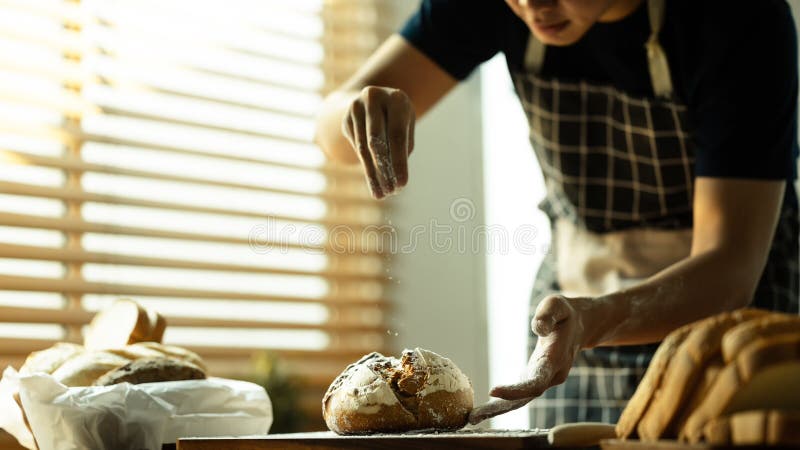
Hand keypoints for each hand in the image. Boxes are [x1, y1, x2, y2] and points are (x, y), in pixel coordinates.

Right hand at [341, 85, 414, 198]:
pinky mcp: (346, 119)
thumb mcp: (406, 126)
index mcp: (396, 99)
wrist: (375, 98)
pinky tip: (374, 183)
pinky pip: (357, 148)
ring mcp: (356, 107)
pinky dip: (367, 167)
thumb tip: (396, 177)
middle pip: (376, 141)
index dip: (399, 162)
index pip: (397, 135)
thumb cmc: (398, 117)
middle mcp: (373, 98)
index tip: (402, 185)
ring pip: (364, 148)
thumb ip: (403, 147)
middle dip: (384, 169)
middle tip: (391, 192)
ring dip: (373, 173)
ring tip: (382, 194)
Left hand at [468, 295, 587, 424]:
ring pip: (523, 399)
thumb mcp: (557, 305)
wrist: (581, 325)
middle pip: (526, 397)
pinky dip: (504, 402)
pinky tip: (486, 409)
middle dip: (501, 407)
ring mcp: (546, 378)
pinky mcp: (538, 377)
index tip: (493, 391)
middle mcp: (552, 374)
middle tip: (474, 417)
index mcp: (555, 359)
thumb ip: (547, 315)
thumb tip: (537, 328)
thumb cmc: (565, 313)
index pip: (536, 381)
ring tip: (473, 417)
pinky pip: (521, 394)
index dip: (516, 389)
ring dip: (499, 409)